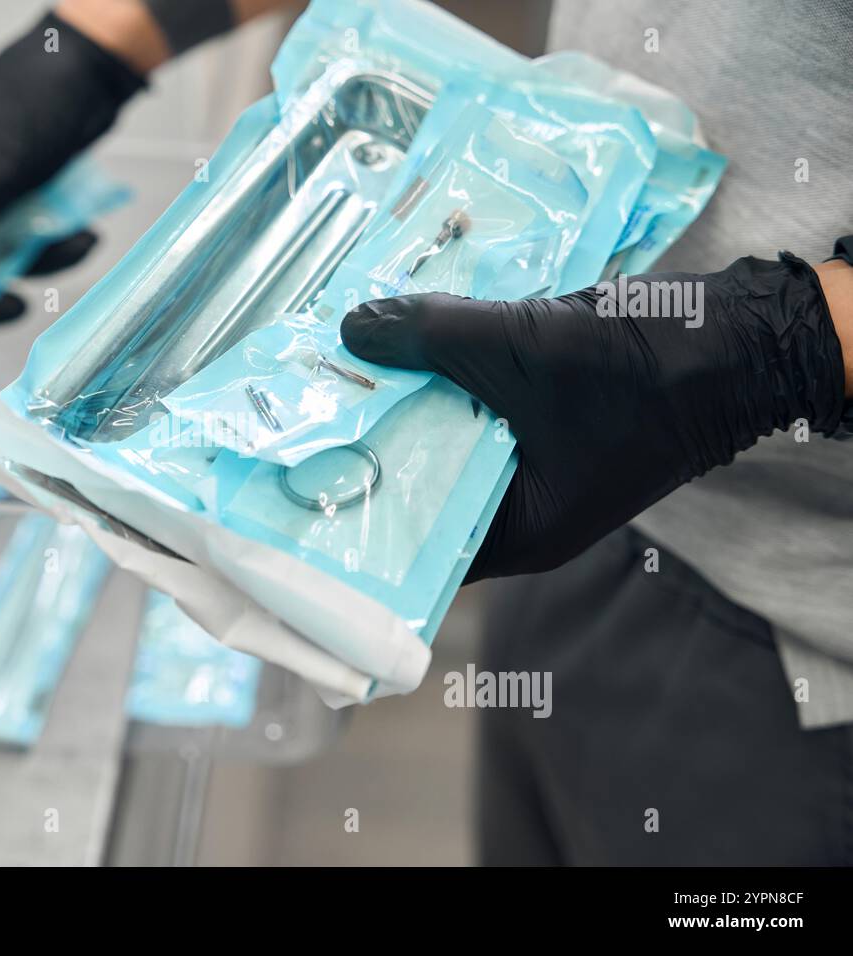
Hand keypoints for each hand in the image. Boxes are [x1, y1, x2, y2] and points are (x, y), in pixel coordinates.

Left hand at [341, 254, 850, 580]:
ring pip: (454, 445)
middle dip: (375, 450)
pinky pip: (482, 412)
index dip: (359, 517)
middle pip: (429, 490)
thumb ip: (431, 336)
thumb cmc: (638, 368)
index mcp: (524, 532)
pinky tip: (403, 349)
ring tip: (339, 376)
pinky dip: (448, 385)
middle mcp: (527, 512)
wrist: (742, 336)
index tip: (300, 485)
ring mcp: (540, 469)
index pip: (420, 547)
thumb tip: (351, 325)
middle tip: (307, 419)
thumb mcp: (519, 348)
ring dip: (410, 408)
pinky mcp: (549, 426)